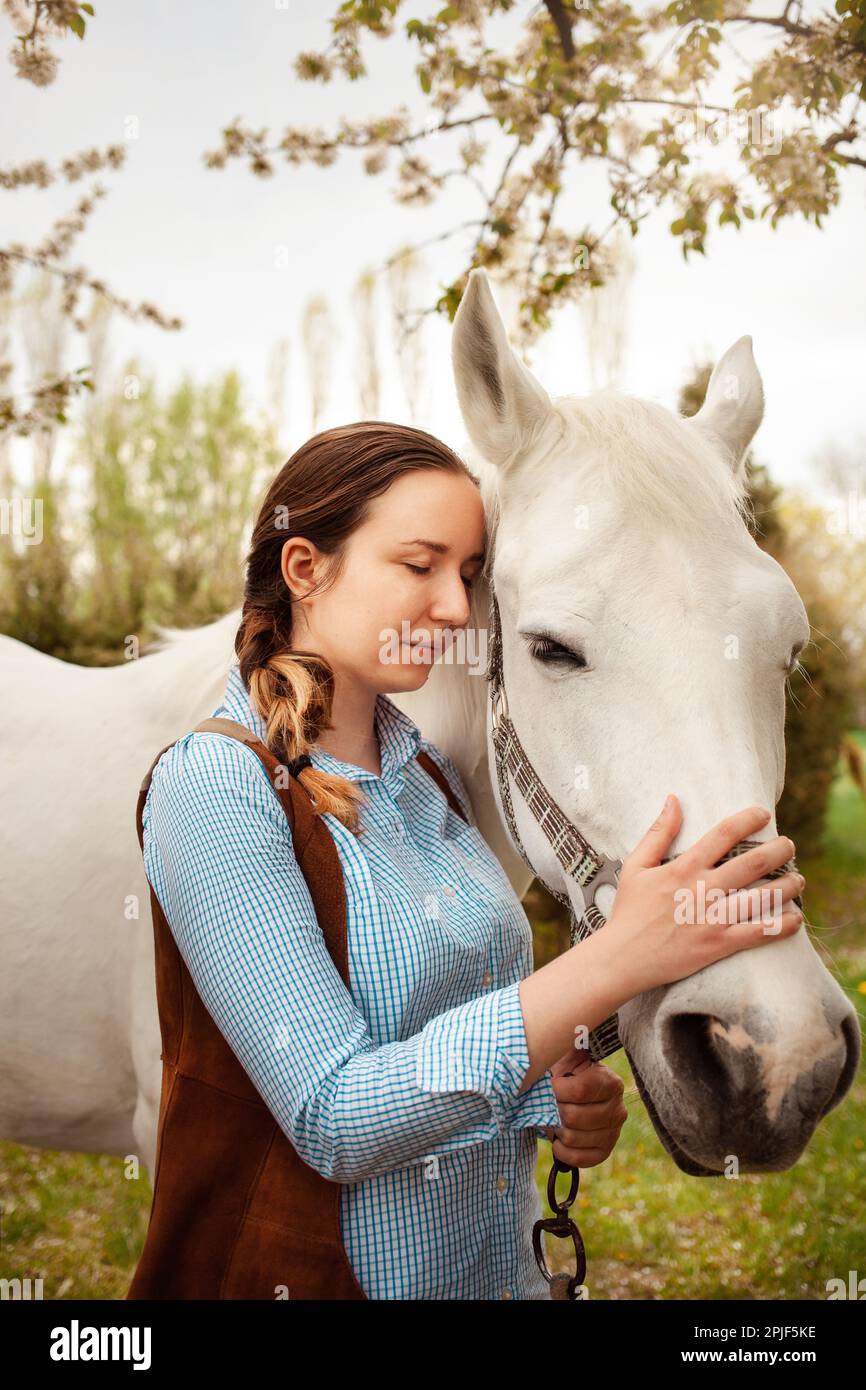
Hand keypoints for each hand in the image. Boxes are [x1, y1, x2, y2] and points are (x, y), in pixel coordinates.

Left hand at [542, 1044, 626, 1167]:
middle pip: (575, 1117)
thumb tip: (564, 1024)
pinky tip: (558, 1138)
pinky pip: (581, 1159)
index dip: (559, 1090)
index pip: (581, 1090)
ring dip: (557, 1130)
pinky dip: (563, 1151)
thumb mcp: (565, 1055)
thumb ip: (566, 1041)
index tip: (548, 1085)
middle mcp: (617, 1108)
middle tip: (548, 1104)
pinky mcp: (604, 1151)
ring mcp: (613, 1132)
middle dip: (554, 1111)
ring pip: (576, 1139)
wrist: (565, 1098)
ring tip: (553, 1119)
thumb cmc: (562, 1074)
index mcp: (610, 1082)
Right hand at [597, 798, 804, 1001]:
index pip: (724, 834)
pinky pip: (759, 933)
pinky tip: (795, 918)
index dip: (748, 819)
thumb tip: (674, 799)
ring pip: (762, 897)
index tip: (764, 814)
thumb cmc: (629, 911)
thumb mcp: (636, 865)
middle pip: (753, 862)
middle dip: (779, 850)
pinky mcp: (719, 945)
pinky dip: (782, 926)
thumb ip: (658, 832)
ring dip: (788, 886)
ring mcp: (713, 918)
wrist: (623, 957)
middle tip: (789, 846)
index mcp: (684, 867)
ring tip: (798, 880)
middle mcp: (703, 889)